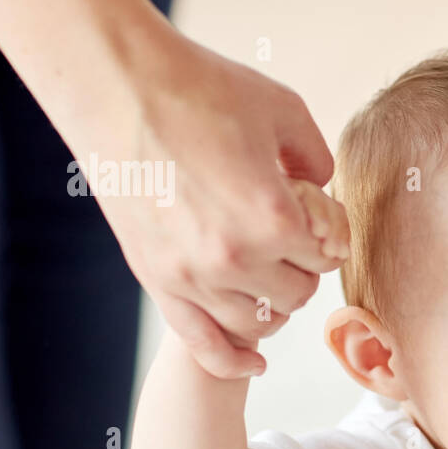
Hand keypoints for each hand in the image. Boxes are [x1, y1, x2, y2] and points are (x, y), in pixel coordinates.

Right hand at [88, 26, 348, 378]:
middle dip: (303, 269)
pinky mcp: (156, 280)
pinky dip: (232, 360)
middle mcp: (232, 257)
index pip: (326, 256)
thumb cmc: (199, 89)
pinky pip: (202, 344)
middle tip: (294, 243)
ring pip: (257, 324)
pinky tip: (255, 363)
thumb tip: (322, 188)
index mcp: (272, 218)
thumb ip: (316, 158)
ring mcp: (190, 275)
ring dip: (274, 306)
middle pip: (296, 294)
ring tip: (272, 279)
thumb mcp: (283, 111)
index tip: (320, 220)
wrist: (117, 86)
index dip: (330, 237)